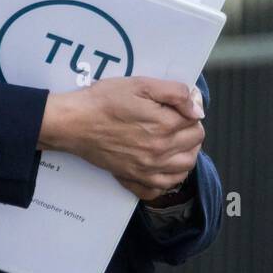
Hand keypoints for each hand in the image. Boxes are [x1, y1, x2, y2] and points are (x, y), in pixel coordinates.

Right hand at [38, 77, 204, 200]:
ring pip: (184, 169)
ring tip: (175, 142)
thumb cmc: (105, 100)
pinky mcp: (133, 179)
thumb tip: (197, 110)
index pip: (196, 123)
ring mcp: (147, 169)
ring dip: (186, 154)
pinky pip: (161, 188)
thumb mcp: (141, 84)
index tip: (178, 106)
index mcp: (164, 126)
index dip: (190, 111)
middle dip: (191, 130)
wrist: (74, 122)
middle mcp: (160, 151)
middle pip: (194, 145)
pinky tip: (163, 165)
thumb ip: (175, 94)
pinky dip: (168, 179)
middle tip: (177, 121)